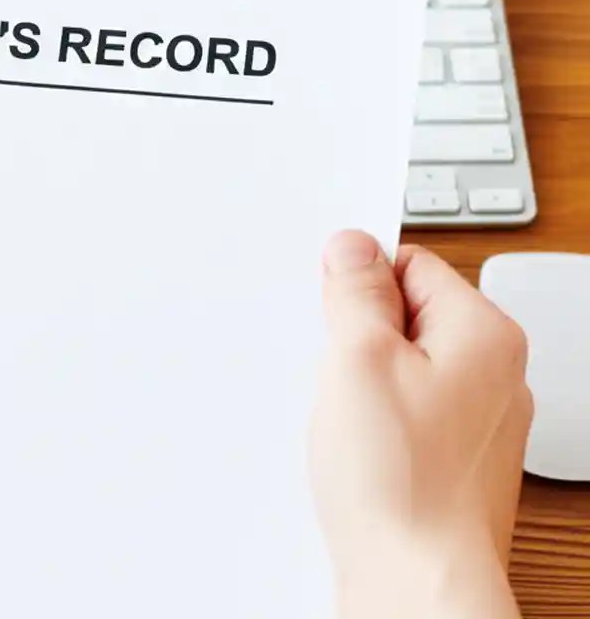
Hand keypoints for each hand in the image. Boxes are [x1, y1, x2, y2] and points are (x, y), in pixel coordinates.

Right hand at [311, 231, 531, 618]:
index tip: (331, 316)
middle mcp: (495, 374)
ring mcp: (479, 422)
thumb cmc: (399, 481)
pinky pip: (407, 418)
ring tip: (351, 424)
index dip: (357, 286)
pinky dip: (375, 428)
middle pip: (407, 319)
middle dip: (357, 340)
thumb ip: (355, 291)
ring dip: (362, 387)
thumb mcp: (356, 357)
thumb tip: (352, 247)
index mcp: (485, 334)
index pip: (410, 264)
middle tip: (339, 378)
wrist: (416, 580)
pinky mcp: (456, 460)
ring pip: (402, 371)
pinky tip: (360, 455)